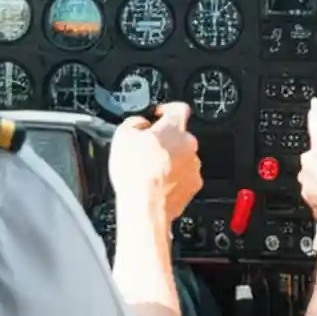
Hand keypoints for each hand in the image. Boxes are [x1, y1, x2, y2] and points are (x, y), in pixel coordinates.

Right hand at [109, 102, 202, 221]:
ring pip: (183, 157)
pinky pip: (185, 176)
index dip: (167, 110)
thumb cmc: (135, 173)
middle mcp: (189, 144)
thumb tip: (139, 124)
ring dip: (170, 160)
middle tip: (147, 150)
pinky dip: (174, 178)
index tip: (160, 115)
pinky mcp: (194, 185)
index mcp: (174, 128)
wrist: (145, 206)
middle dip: (165, 141)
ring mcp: (193, 166)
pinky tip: (158, 184)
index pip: (179, 108)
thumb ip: (134, 123)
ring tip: (150, 171)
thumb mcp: (122, 136)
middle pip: (179, 136)